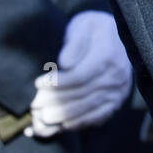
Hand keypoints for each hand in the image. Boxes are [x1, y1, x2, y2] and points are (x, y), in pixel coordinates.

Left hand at [29, 11, 131, 136]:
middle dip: (56, 102)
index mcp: (107, 56)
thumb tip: (65, 63)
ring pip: (89, 108)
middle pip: (82, 95)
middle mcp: (116, 76)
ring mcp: (118, 91)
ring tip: (43, 119)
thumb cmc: (93, 29)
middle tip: (34, 106)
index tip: (37, 83)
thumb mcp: (83, 26)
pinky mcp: (116, 101)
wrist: (116, 36)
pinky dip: (80, 123)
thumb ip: (74, 43)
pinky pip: (98, 116)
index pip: (80, 75)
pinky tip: (63, 125)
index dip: (57, 83)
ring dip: (64, 116)